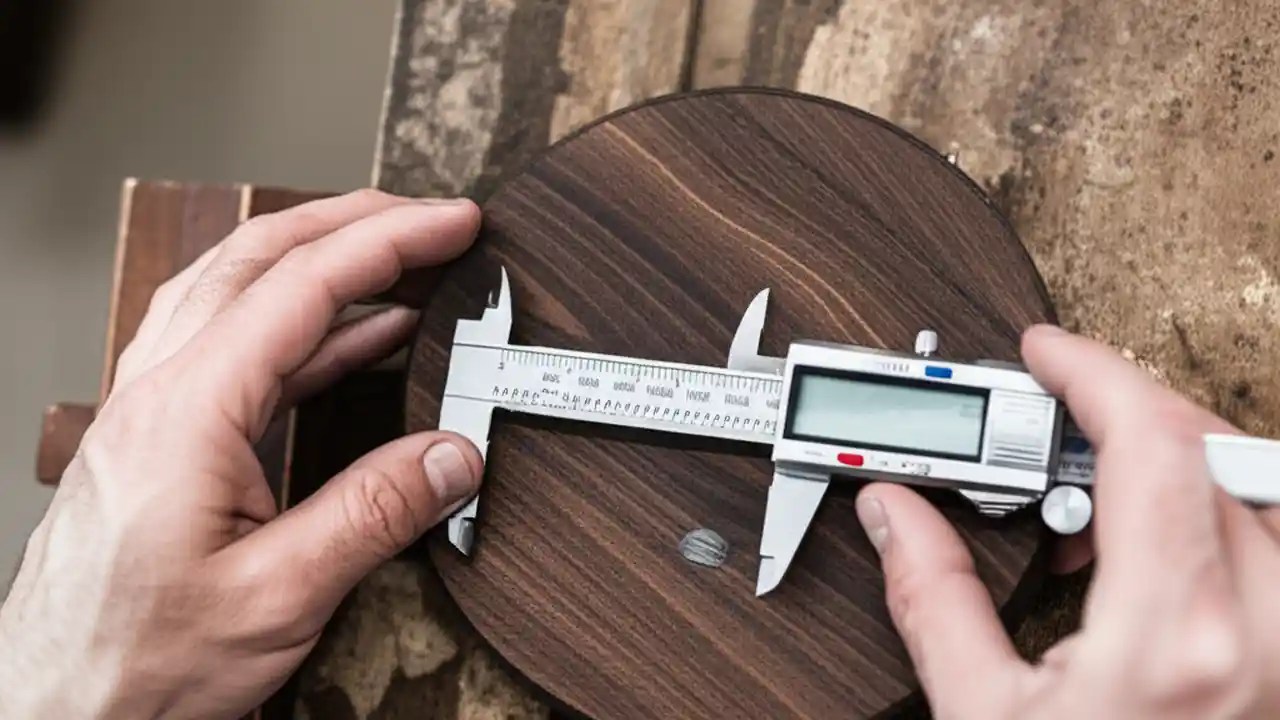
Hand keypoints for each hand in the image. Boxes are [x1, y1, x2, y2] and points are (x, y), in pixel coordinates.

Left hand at [0, 191, 484, 718]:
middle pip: (257, 258)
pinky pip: (235, 345)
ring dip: (323, 259)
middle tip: (430, 220)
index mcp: (186, 413)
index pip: (301, 286)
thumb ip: (373, 516)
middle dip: (353, 221)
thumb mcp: (277, 598)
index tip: (451, 225)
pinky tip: (358, 339)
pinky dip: (305, 325)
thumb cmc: (136, 663)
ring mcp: (153, 410)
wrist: (55, 708)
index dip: (388, 243)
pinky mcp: (161, 437)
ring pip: (237, 289)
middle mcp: (159, 392)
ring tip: (400, 261)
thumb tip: (453, 455)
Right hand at [855, 325, 1279, 718]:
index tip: (1047, 354)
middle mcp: (1262, 636)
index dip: (1094, 371)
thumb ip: (934, 600)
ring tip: (1101, 497)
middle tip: (1058, 418)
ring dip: (1180, 462)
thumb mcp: (983, 719)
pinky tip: (1154, 556)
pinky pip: (1274, 550)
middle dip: (1130, 409)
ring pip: (1260, 493)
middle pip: (1214, 450)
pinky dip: (1215, 518)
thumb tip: (896, 515)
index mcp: (1175, 640)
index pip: (1152, 444)